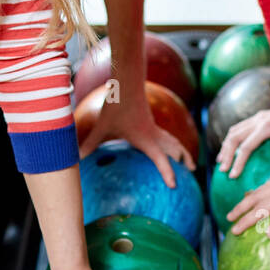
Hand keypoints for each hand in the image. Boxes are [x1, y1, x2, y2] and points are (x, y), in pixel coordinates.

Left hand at [78, 95, 193, 184]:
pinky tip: (170, 148)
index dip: (168, 172)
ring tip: (189, 162)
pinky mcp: (152, 123)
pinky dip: (173, 145)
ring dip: (182, 151)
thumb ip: (90, 144)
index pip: (160, 159)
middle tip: (193, 171)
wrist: (126, 84)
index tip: (174, 185)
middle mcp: (154, 134)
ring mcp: (155, 128)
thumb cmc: (115, 106)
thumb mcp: (102, 128)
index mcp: (145, 139)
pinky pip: (167, 137)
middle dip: (185, 160)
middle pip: (175, 149)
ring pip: (174, 141)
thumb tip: (75, 158)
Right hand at [217, 104, 269, 178]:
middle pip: (234, 138)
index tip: (233, 175)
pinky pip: (238, 127)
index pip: (246, 147)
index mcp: (266, 127)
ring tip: (221, 161)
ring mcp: (256, 118)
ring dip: (225, 146)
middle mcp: (257, 121)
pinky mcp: (257, 117)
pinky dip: (230, 138)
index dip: (238, 162)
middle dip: (226, 154)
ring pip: (233, 132)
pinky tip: (230, 147)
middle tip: (222, 170)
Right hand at [225, 166, 269, 235]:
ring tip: (240, 206)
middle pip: (257, 196)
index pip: (260, 209)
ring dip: (249, 198)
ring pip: (263, 188)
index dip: (246, 221)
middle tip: (228, 218)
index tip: (234, 231)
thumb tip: (268, 233)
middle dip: (241, 208)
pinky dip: (262, 189)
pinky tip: (262, 193)